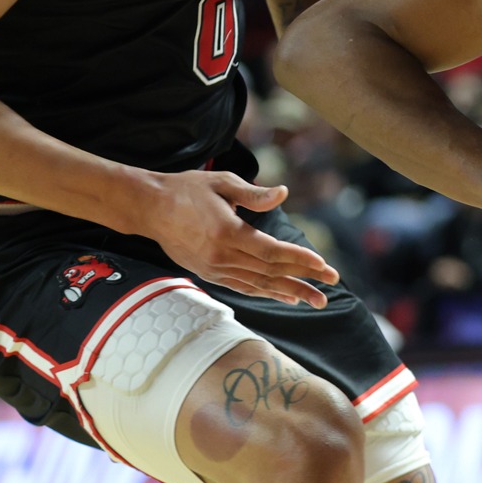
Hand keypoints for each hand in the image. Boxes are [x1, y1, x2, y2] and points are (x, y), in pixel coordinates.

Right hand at [135, 170, 335, 305]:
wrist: (149, 208)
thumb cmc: (188, 190)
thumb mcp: (222, 182)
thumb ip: (254, 194)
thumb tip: (283, 193)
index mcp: (227, 232)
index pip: (271, 251)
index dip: (298, 259)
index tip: (323, 264)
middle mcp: (221, 256)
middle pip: (270, 272)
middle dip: (304, 279)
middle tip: (332, 285)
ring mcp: (214, 268)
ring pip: (258, 284)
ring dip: (290, 292)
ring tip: (316, 300)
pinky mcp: (209, 273)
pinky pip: (243, 286)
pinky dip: (266, 293)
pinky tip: (286, 297)